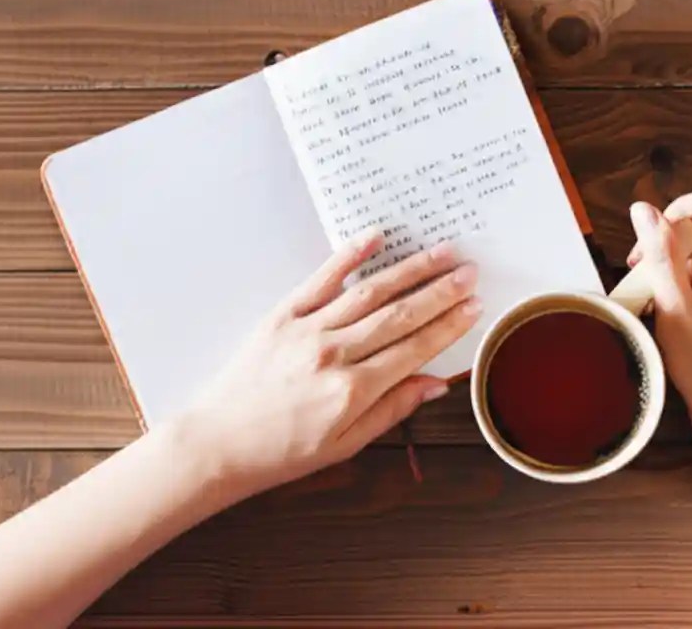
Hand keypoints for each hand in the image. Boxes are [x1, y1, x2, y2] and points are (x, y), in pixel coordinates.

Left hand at [183, 228, 481, 497]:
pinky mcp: (281, 316)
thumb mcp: (344, 445)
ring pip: (369, 292)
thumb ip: (392, 409)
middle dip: (440, 291)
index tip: (474, 307)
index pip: (414, 348)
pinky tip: (375, 237)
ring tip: (441, 252)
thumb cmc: (280, 453)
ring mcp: (306, 330)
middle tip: (470, 272)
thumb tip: (434, 383)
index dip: (448, 326)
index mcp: (352, 391)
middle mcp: (333, 354)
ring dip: (409, 269)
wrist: (218, 444)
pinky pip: (321, 279)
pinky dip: (349, 256)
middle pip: (399, 314)